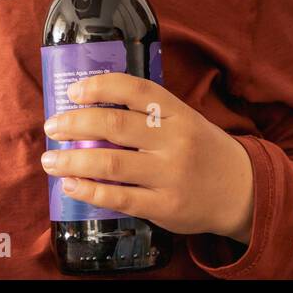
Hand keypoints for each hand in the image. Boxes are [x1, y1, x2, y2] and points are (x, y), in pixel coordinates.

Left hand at [41, 72, 254, 242]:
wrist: (242, 190)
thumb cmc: (203, 150)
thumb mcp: (185, 120)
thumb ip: (149, 114)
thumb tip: (92, 108)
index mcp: (179, 112)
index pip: (135, 89)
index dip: (100, 86)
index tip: (73, 90)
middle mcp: (175, 140)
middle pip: (115, 124)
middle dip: (75, 123)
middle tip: (52, 125)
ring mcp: (170, 174)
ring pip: (112, 163)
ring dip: (73, 159)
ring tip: (50, 160)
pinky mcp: (164, 206)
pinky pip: (119, 198)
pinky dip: (90, 190)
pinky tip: (71, 184)